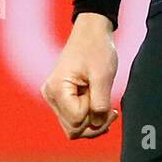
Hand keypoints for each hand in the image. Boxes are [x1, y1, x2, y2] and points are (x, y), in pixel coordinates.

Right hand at [41, 13, 118, 139]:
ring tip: (108, 109)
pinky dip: (88, 117)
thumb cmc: (97, 49)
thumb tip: (96, 125)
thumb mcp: (103, 76)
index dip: (95, 114)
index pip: (77, 121)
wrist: (91, 31)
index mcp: (57, 89)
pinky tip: (101, 108)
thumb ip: (100, 103)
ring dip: (93, 121)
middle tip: (112, 109)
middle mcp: (50, 96)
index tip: (106, 99)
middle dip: (94, 123)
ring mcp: (53, 97)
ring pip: (73, 127)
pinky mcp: (60, 97)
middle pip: (73, 130)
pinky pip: (73, 118)